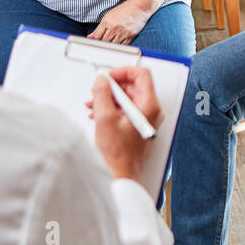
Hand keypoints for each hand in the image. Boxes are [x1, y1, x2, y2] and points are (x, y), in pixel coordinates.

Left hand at [89, 0, 150, 44]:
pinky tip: (119, 44)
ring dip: (111, 46)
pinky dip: (120, 46)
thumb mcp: (109, 15)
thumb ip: (100, 27)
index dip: (94, 41)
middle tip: (101, 45)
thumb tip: (91, 36)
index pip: (97, 36)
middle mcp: (114, 27)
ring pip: (113, 45)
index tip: (93, 43)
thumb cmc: (124, 10)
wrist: (138, 7)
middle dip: (102, 44)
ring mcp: (123, 32)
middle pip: (104, 41)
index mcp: (107, 21)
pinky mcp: (131, 36)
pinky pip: (123, 45)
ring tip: (110, 44)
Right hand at [91, 66, 162, 181]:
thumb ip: (102, 94)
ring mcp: (145, 118)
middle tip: (98, 89)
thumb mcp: (105, 118)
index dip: (123, 72)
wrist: (121, 173)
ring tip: (94, 103)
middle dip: (112, 86)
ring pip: (127, 97)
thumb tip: (102, 80)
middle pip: (133, 85)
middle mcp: (150, 110)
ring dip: (109, 97)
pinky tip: (98, 113)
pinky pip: (126, 108)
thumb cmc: (119, 153)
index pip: (141, 74)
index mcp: (149, 106)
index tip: (108, 76)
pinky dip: (111, 107)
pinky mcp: (137, 125)